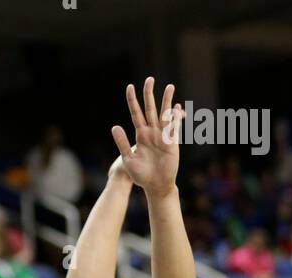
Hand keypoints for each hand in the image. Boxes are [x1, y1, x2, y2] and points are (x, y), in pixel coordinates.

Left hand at [112, 77, 182, 197]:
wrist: (155, 185)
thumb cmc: (141, 175)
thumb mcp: (128, 159)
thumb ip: (122, 143)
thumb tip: (114, 126)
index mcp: (140, 135)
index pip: (135, 113)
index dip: (132, 100)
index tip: (130, 87)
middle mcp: (151, 132)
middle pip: (150, 109)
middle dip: (149, 94)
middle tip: (149, 79)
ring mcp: (162, 135)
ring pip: (163, 114)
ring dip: (166, 100)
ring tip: (169, 86)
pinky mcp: (172, 142)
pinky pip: (174, 127)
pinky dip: (175, 117)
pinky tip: (176, 107)